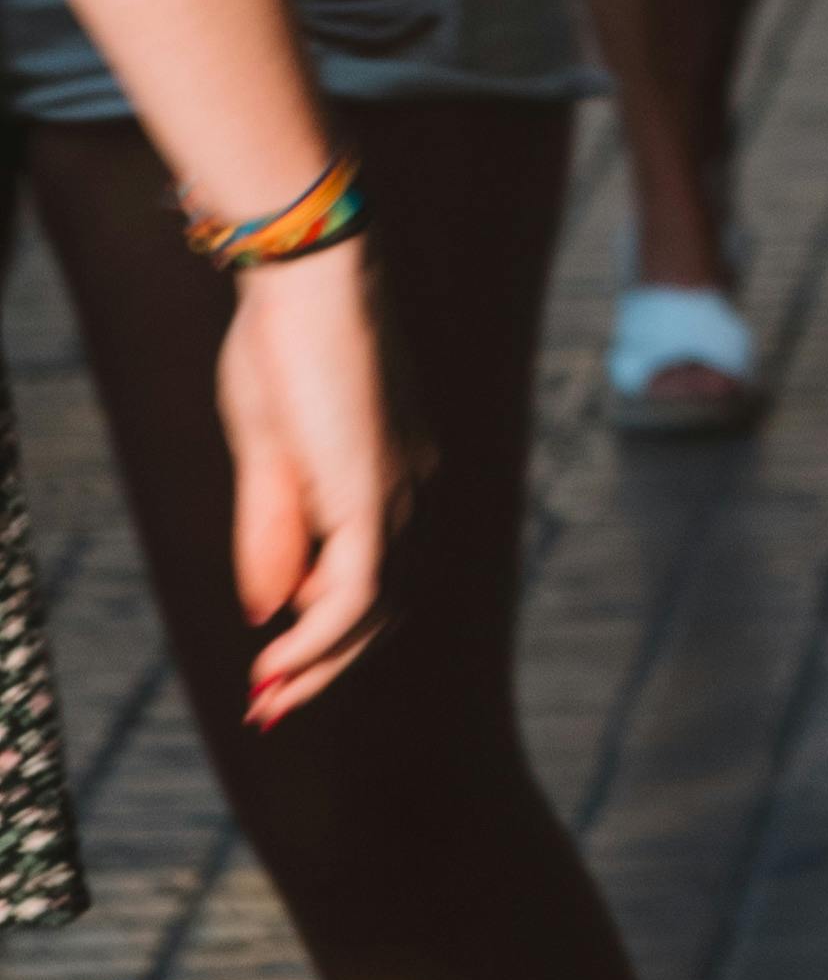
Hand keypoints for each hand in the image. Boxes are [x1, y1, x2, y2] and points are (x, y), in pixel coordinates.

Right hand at [213, 247, 407, 725]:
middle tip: (268, 705)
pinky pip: (357, 590)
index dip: (328, 630)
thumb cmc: (283, 345)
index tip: (274, 670)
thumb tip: (269, 609)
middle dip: (326, 663)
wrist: (306, 273)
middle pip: (384, 603)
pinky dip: (319, 636)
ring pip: (375, 607)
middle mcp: (408, 485)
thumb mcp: (268, 452)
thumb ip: (273, 531)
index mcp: (389, 471)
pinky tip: (277, 664)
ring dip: (321, 661)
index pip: (376, 571)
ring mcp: (396, 488)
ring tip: (266, 697)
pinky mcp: (371, 488)